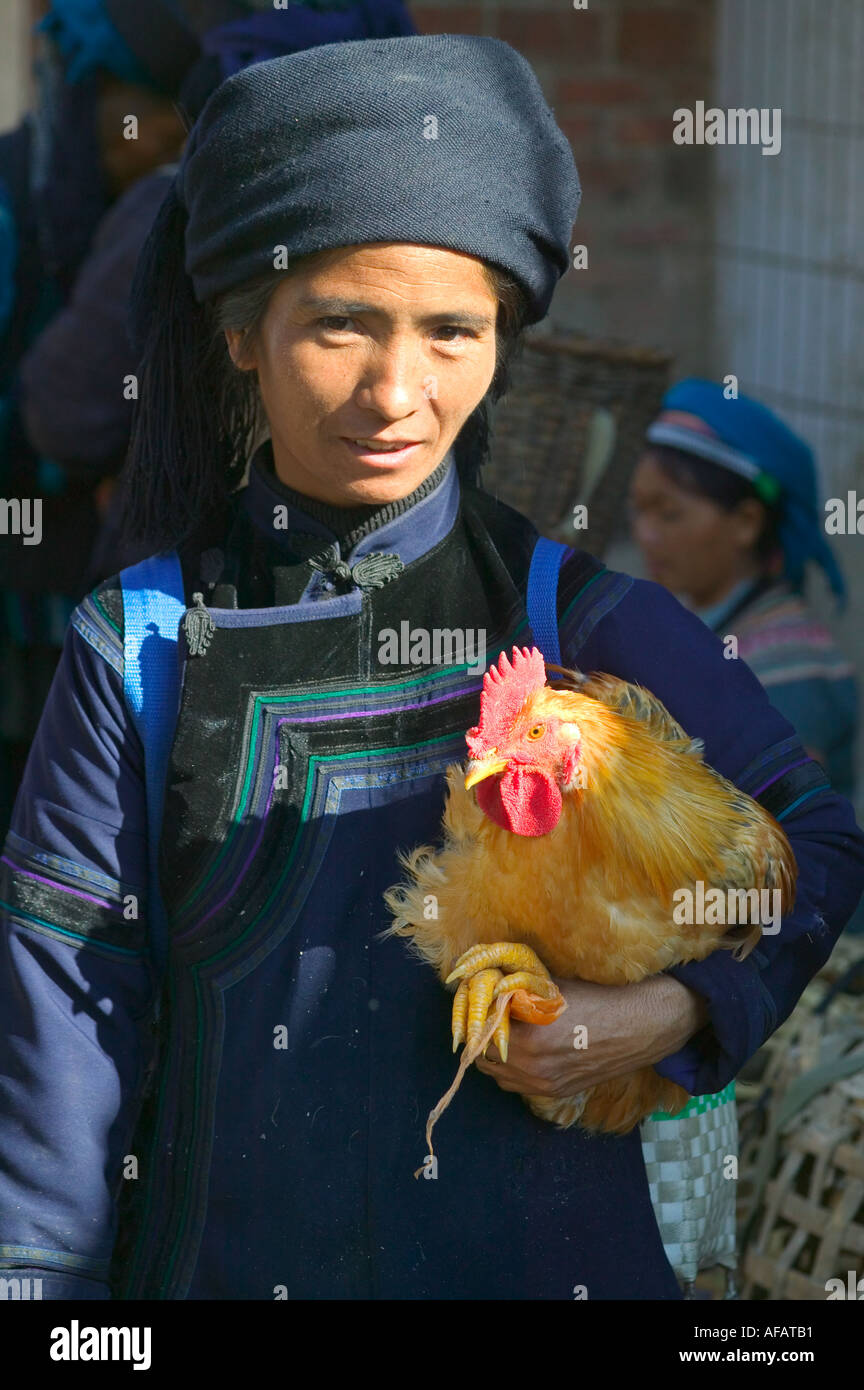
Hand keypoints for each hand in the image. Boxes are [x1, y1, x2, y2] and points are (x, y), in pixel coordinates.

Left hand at [475, 973, 708, 1097]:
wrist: (638, 1027)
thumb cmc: (596, 999)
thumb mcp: (552, 987)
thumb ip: (516, 989)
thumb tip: (488, 979)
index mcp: (530, 1040)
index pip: (480, 1033)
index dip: (477, 1016)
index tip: (479, 1002)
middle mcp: (533, 1069)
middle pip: (483, 1058)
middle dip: (483, 1036)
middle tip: (490, 1016)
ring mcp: (544, 1085)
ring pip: (498, 1075)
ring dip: (495, 1054)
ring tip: (506, 1032)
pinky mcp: (555, 1093)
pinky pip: (517, 1085)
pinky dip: (512, 1069)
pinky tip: (525, 1049)